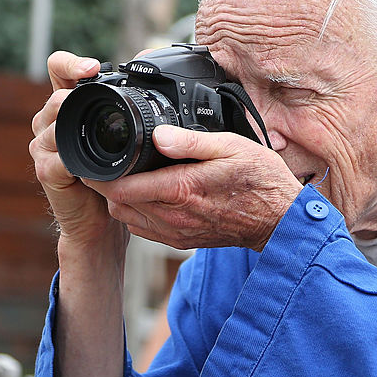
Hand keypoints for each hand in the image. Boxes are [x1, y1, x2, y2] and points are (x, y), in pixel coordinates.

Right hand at [30, 51, 126, 248]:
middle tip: (97, 94)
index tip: (92, 68)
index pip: (58, 70)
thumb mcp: (120, 141)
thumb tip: (155, 92)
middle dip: (75, 92)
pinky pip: (59, 157)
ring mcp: (45, 147)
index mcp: (68, 108)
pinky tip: (89, 159)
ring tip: (95, 125)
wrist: (98, 220)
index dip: (70, 64)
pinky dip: (75, 157)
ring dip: (73, 120)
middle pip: (55, 96)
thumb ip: (125, 116)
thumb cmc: (111, 177)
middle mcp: (50, 123)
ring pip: (54, 123)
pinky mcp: (47, 171)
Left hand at [86, 124, 303, 251]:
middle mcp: (174, 216)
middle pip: (116, 203)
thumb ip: (191, 141)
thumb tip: (157, 134)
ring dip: (120, 199)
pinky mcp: (181, 242)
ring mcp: (177, 233)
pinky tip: (147, 195)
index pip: (121, 188)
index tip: (96, 156)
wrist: (280, 221)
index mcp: (182, 190)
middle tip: (108, 161)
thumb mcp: (232, 147)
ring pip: (126, 218)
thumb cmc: (261, 181)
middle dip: (105, 183)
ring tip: (125, 176)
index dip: (101, 173)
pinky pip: (143, 230)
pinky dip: (136, 213)